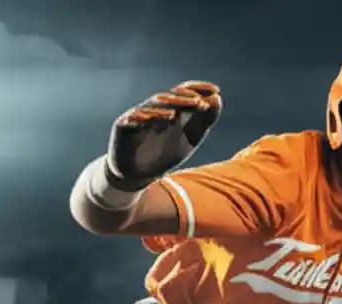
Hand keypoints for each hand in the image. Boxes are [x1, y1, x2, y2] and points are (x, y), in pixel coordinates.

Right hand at [107, 81, 222, 189]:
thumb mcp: (190, 139)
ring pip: (152, 106)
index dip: (198, 89)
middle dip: (185, 98)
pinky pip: (133, 118)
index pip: (184, 93)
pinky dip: (145, 117)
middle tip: (199, 101)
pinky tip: (158, 118)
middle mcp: (154, 109)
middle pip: (169, 97)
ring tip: (181, 111)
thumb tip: (218, 98)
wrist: (138, 176)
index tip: (216, 90)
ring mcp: (137, 116)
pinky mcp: (123, 125)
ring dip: (168, 106)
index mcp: (170, 109)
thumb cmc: (163, 155)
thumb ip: (204, 120)